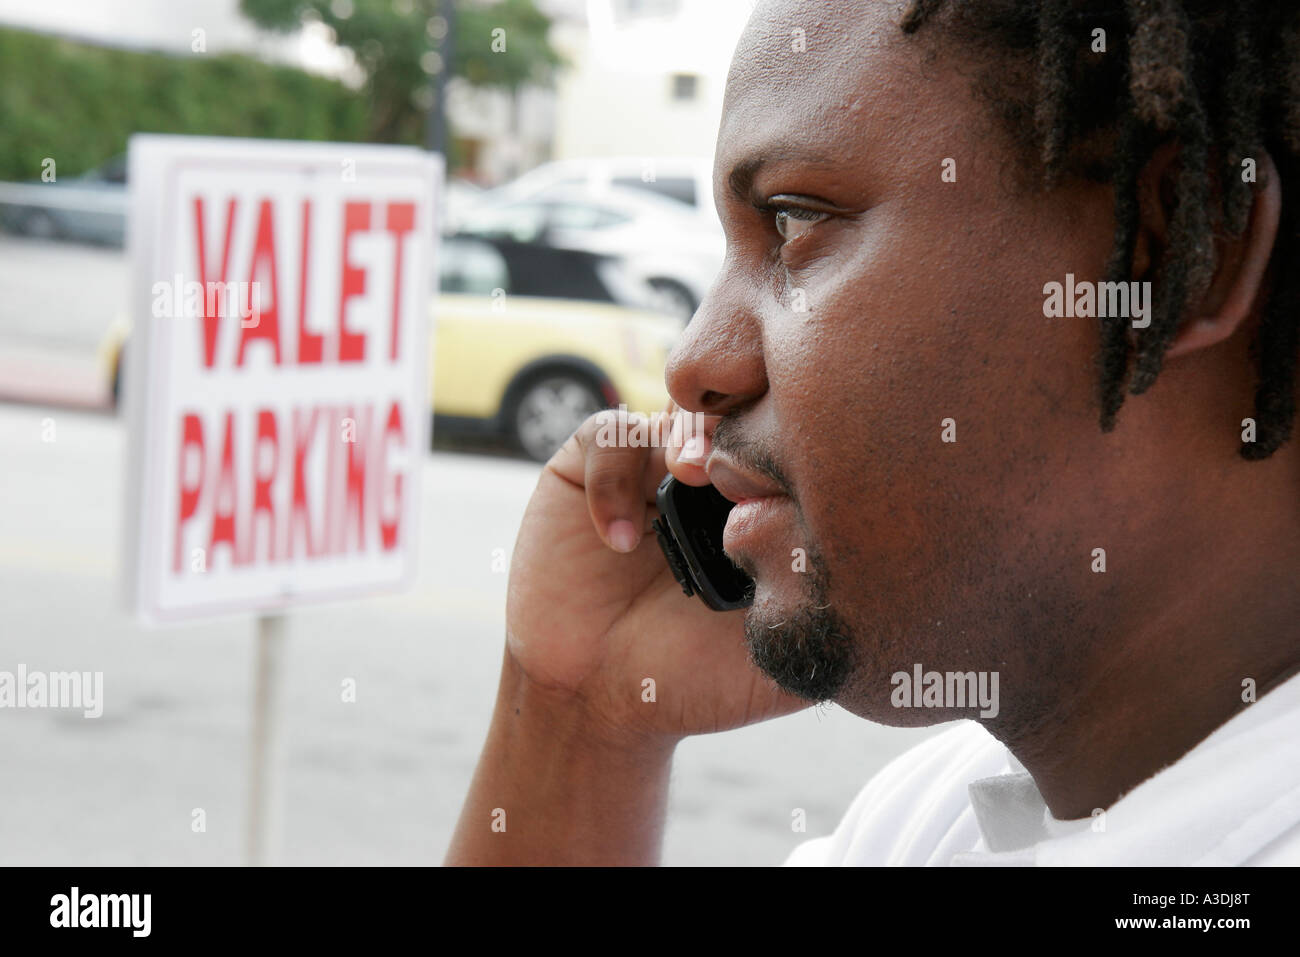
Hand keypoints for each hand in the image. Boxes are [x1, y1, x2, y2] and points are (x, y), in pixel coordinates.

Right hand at [505, 402, 807, 746]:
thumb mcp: (783, 662)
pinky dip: (613, 477)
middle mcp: (708, 477)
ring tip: (688, 476)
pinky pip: (606, 435)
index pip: (793, 440)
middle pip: (740, 406)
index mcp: (761, 507)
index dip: (802, 438)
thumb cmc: (694, 680)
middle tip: (742, 465)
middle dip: (745, 422)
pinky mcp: (585, 471)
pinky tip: (622, 541)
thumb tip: (888, 585)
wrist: (599, 702)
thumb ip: (830, 624)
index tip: (808, 469)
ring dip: (687, 433)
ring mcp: (649, 469)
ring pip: (677, 405)